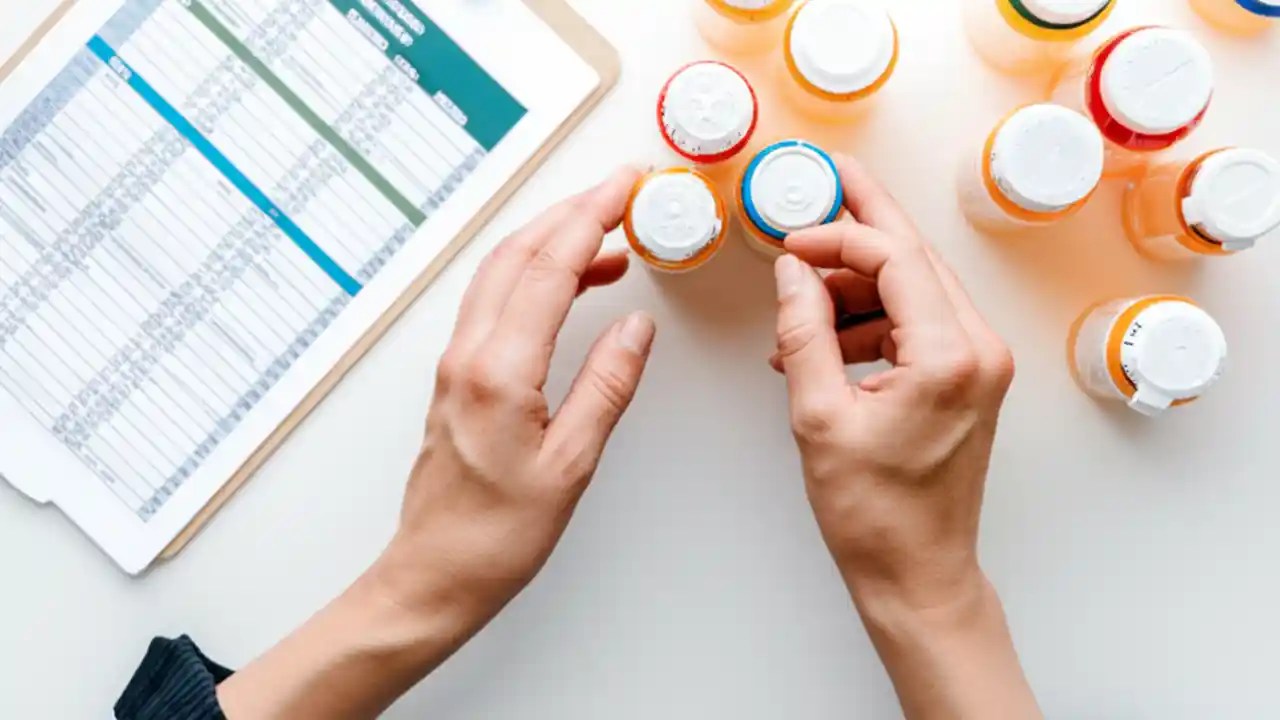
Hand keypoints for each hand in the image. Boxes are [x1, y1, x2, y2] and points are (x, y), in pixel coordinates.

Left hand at [374, 164, 654, 619]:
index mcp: (499, 371)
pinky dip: (535, 275)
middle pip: (520, 253)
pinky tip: (570, 285)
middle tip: (620, 191)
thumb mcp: (571, 464)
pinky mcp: (457, 376)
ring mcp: (456, 362)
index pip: (550, 267)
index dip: (592, 217)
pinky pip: (496, 301)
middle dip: (572, 211)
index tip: (624, 186)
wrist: (434, 573)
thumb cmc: (496, 535)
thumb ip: (606, 385)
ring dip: (552, 239)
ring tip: (607, 235)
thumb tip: (636, 327)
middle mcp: (468, 354)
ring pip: (503, 272)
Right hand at [771, 155, 1038, 717]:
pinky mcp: (967, 379)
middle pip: (915, 259)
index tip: (792, 235)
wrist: (917, 574)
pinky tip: (821, 340)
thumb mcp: (820, 417)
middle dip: (860, 226)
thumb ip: (804, 333)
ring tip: (799, 301)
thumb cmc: (876, 515)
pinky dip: (869, 322)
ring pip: (914, 289)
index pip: (896, 259)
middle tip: (823, 184)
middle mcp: (979, 350)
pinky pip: (916, 324)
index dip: (838, 237)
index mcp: (951, 356)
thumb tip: (792, 273)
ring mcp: (979, 364)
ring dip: (856, 285)